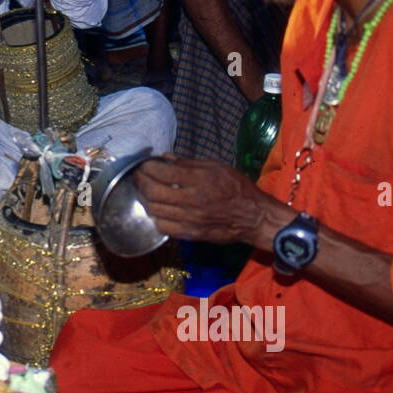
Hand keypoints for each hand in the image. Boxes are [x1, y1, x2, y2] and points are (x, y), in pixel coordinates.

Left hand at [131, 155, 282, 246]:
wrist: (254, 217)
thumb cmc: (237, 188)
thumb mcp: (216, 167)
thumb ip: (188, 164)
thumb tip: (164, 157)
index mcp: (200, 180)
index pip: (162, 173)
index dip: (147, 168)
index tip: (142, 165)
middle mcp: (193, 200)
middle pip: (153, 192)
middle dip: (140, 182)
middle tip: (138, 177)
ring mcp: (191, 219)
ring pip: (155, 210)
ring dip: (145, 199)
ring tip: (146, 192)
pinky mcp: (192, 234)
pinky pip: (164, 227)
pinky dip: (156, 218)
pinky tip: (158, 210)